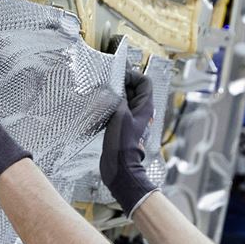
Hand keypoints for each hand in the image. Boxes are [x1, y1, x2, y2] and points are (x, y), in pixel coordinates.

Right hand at [100, 69, 156, 214]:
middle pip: (134, 90)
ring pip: (124, 100)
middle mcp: (140, 112)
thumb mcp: (120, 115)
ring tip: (101, 93)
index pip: (144, 82)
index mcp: (145, 107)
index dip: (132, 75)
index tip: (118, 76)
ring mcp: (131, 120)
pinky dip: (109, 106)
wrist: (121, 168)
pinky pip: (117, 111)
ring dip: (114, 95)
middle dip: (121, 84)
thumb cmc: (123, 144)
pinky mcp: (121, 128)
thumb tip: (114, 89)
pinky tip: (99, 108)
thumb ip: (119, 99)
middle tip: (106, 81)